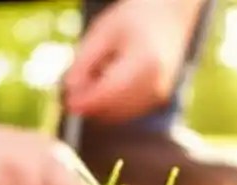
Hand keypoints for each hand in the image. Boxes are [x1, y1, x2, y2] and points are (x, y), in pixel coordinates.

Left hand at [63, 0, 204, 122]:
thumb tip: (69, 89)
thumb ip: (84, 60)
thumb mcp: (103, 32)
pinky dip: (111, 104)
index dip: (87, 102)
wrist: (168, 18)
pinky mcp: (156, 102)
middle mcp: (156, 84)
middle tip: (75, 84)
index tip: (68, 104)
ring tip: (97, 72)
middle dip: (90, 104)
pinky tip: (109, 79)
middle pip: (114, 108)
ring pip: (119, 114)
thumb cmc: (133, 19)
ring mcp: (158, 95)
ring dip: (99, 104)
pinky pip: (127, 112)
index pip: (111, 92)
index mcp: (145, 62)